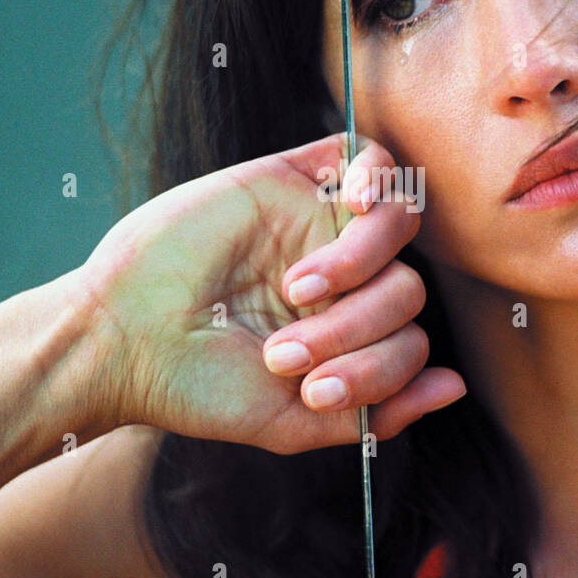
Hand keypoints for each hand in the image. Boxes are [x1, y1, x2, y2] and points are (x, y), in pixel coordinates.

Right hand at [72, 133, 465, 453]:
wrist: (123, 339)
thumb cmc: (199, 386)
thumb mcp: (293, 421)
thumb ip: (377, 410)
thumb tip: (454, 387)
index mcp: (347, 334)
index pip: (411, 341)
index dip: (378, 370)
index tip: (310, 391)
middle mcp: (342, 280)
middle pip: (407, 289)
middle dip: (354, 329)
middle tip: (284, 350)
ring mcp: (317, 225)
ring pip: (398, 225)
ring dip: (360, 265)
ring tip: (295, 288)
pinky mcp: (291, 177)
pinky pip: (368, 156)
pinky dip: (376, 178)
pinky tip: (348, 207)